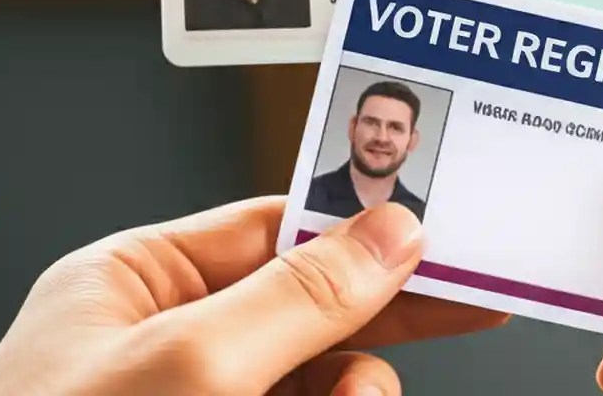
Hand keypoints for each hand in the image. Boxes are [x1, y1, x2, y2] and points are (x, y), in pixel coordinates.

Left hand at [0, 197, 507, 394]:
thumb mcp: (192, 367)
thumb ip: (299, 295)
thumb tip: (387, 235)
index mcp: (132, 286)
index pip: (269, 227)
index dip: (356, 224)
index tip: (435, 226)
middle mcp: (166, 345)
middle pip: (309, 302)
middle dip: (381, 309)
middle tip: (470, 300)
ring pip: (324, 377)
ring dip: (359, 390)